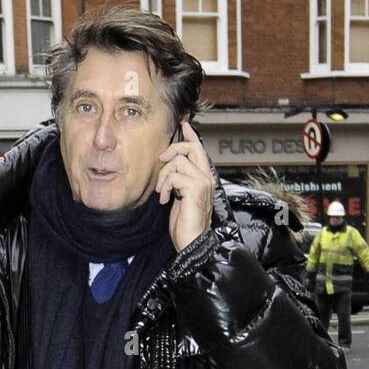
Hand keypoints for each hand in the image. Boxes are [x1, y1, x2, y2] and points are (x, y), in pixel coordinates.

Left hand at [155, 119, 214, 253]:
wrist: (192, 242)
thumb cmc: (186, 223)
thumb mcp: (181, 197)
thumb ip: (180, 180)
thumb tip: (171, 167)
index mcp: (204, 178)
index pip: (199, 150)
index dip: (191, 136)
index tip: (184, 125)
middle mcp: (206, 177)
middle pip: (191, 148)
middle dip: (173, 149)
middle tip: (161, 160)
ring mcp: (203, 182)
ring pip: (178, 161)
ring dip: (164, 176)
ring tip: (162, 192)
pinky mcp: (196, 189)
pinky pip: (175, 176)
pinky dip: (165, 186)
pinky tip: (165, 199)